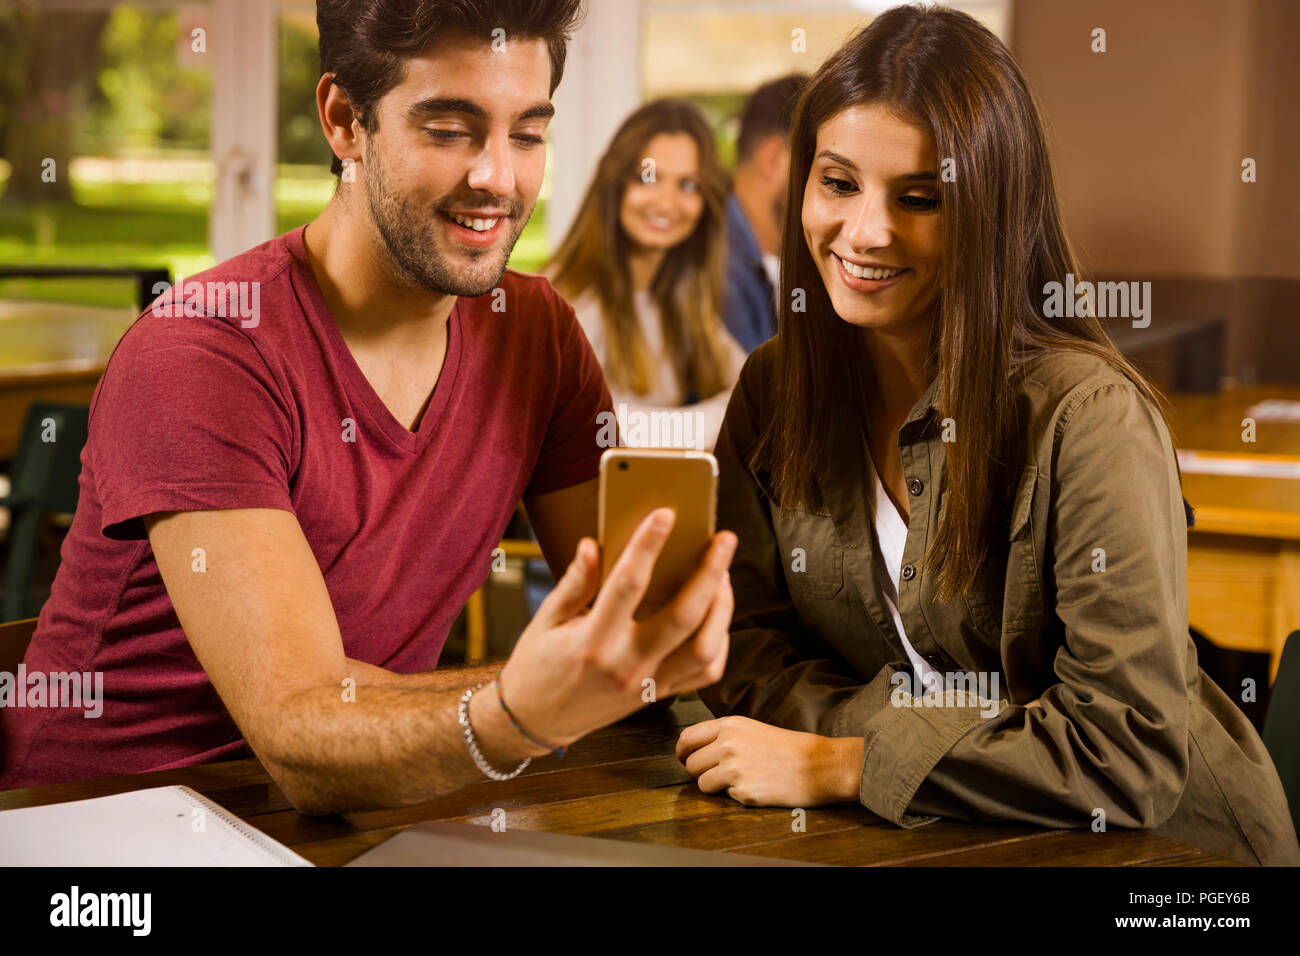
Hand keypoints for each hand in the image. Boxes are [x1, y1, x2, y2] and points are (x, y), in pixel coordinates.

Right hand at [498, 508, 735, 747]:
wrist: (536, 722)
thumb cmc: (537, 665)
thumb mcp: (545, 620)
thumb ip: (574, 583)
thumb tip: (593, 545)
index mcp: (592, 641)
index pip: (627, 585)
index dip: (647, 546)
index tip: (665, 515)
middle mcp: (626, 665)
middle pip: (683, 617)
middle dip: (709, 574)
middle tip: (724, 540)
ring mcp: (647, 684)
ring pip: (704, 648)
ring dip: (722, 608)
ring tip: (723, 575)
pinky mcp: (658, 695)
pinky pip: (705, 672)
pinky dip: (719, 641)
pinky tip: (716, 615)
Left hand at [675, 715, 862, 806]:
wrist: (817, 765)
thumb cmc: (788, 747)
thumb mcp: (753, 729)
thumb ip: (725, 735)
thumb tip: (697, 750)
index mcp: (730, 725)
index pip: (688, 737)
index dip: (681, 752)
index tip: (683, 759)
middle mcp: (727, 743)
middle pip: (690, 763)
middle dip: (699, 772)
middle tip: (715, 774)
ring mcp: (733, 767)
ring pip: (701, 783)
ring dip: (714, 786)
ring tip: (738, 780)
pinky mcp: (742, 790)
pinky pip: (724, 797)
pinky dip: (735, 795)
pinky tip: (756, 786)